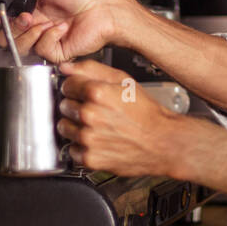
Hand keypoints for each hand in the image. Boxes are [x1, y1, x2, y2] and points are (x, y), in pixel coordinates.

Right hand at [0, 0, 126, 63]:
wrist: (103, 9)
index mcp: (35, 10)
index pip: (9, 20)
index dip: (5, 18)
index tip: (8, 12)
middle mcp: (39, 26)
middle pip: (10, 37)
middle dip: (13, 28)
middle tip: (25, 18)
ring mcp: (47, 39)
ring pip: (22, 46)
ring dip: (32, 32)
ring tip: (45, 22)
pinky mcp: (57, 51)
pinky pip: (42, 49)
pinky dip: (50, 36)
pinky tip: (62, 28)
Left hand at [56, 59, 175, 175]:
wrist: (162, 142)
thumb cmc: (147, 114)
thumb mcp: (124, 81)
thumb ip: (93, 69)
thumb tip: (67, 67)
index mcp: (96, 93)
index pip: (67, 84)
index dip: (76, 87)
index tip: (83, 91)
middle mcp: (89, 115)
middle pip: (63, 106)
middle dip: (76, 106)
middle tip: (94, 110)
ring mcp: (88, 138)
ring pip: (64, 128)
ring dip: (75, 126)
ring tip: (96, 126)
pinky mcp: (89, 158)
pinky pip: (72, 150)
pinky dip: (81, 147)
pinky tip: (97, 140)